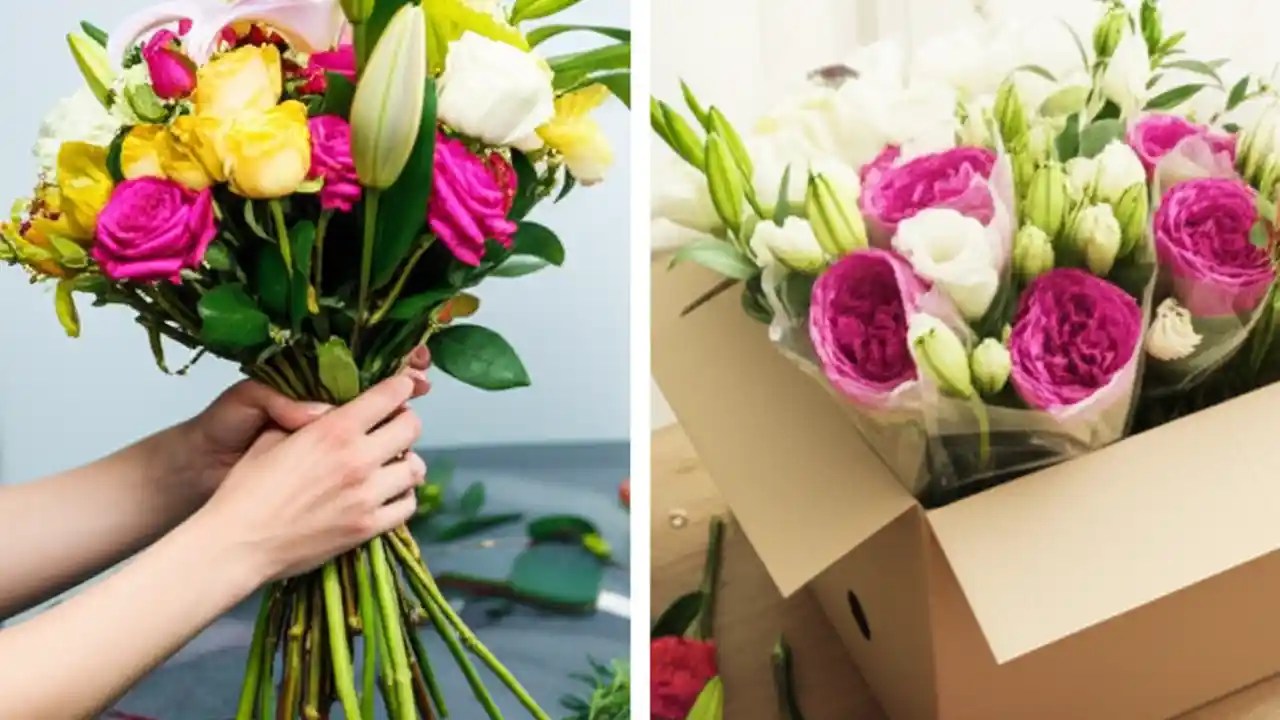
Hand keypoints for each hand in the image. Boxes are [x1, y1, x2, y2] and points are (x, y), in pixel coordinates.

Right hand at [193, 376, 427, 580]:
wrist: (239, 543)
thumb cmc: (247, 489)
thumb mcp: (272, 437)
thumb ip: (311, 420)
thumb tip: (335, 411)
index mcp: (335, 430)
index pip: (390, 395)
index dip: (400, 387)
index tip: (401, 388)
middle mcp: (359, 459)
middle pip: (411, 427)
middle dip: (405, 422)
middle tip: (392, 428)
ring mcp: (367, 496)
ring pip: (415, 468)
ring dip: (406, 461)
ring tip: (390, 464)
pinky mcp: (369, 527)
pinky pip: (407, 505)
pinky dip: (402, 496)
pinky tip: (387, 494)